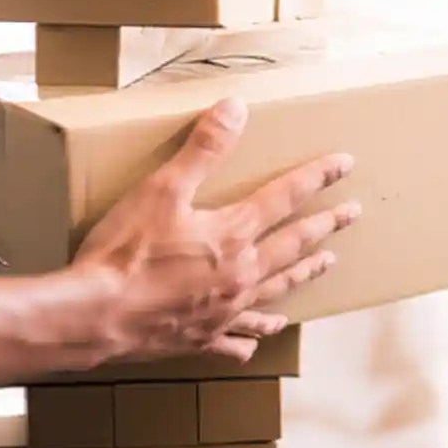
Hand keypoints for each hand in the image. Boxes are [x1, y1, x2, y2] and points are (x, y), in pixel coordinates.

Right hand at [74, 97, 359, 364]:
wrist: (97, 317)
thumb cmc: (126, 254)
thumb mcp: (162, 190)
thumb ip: (203, 150)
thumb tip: (236, 108)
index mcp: (232, 235)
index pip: (285, 197)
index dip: (317, 176)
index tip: (345, 164)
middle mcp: (240, 275)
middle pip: (293, 244)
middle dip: (325, 226)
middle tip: (350, 214)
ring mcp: (224, 310)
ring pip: (276, 290)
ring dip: (302, 274)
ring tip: (324, 264)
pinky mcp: (202, 338)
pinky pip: (238, 339)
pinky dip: (252, 336)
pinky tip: (260, 336)